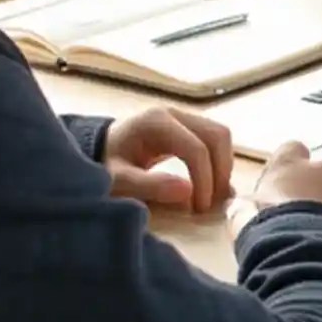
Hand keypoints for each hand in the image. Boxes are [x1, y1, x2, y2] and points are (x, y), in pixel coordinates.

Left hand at [104, 106, 233, 212]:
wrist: (98, 151)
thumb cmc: (104, 166)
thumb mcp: (119, 180)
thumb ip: (149, 185)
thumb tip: (188, 191)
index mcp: (156, 121)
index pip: (196, 148)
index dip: (205, 179)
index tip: (201, 208)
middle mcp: (174, 113)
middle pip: (217, 136)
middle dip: (220, 171)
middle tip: (211, 202)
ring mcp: (183, 116)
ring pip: (221, 136)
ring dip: (223, 166)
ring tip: (212, 195)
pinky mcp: (188, 125)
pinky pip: (214, 139)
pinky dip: (219, 161)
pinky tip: (209, 183)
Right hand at [227, 141, 321, 239]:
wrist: (307, 250)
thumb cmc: (266, 229)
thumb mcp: (242, 216)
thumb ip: (245, 205)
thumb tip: (241, 207)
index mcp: (288, 164)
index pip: (290, 150)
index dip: (286, 167)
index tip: (281, 186)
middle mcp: (321, 168)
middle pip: (318, 174)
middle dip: (312, 192)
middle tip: (299, 221)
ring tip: (319, 239)